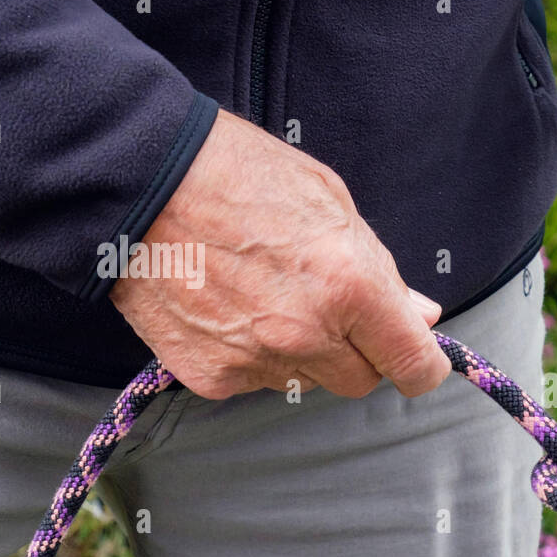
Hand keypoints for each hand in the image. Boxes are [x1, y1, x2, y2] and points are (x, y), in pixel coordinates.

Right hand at [109, 109, 449, 399]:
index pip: (413, 365)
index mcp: (350, 286)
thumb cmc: (237, 175)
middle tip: (325, 306)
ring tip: (264, 293)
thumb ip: (381, 271)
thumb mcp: (331, 205)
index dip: (419, 363)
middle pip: (360, 380)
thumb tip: (422, 316)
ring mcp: (257, 361)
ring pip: (306, 381)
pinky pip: (255, 381)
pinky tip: (229, 306)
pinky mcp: (212, 376)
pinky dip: (252, 355)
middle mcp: (307, 334)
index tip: (414, 357)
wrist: (135, 181)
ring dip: (302, 353)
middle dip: (356, 352)